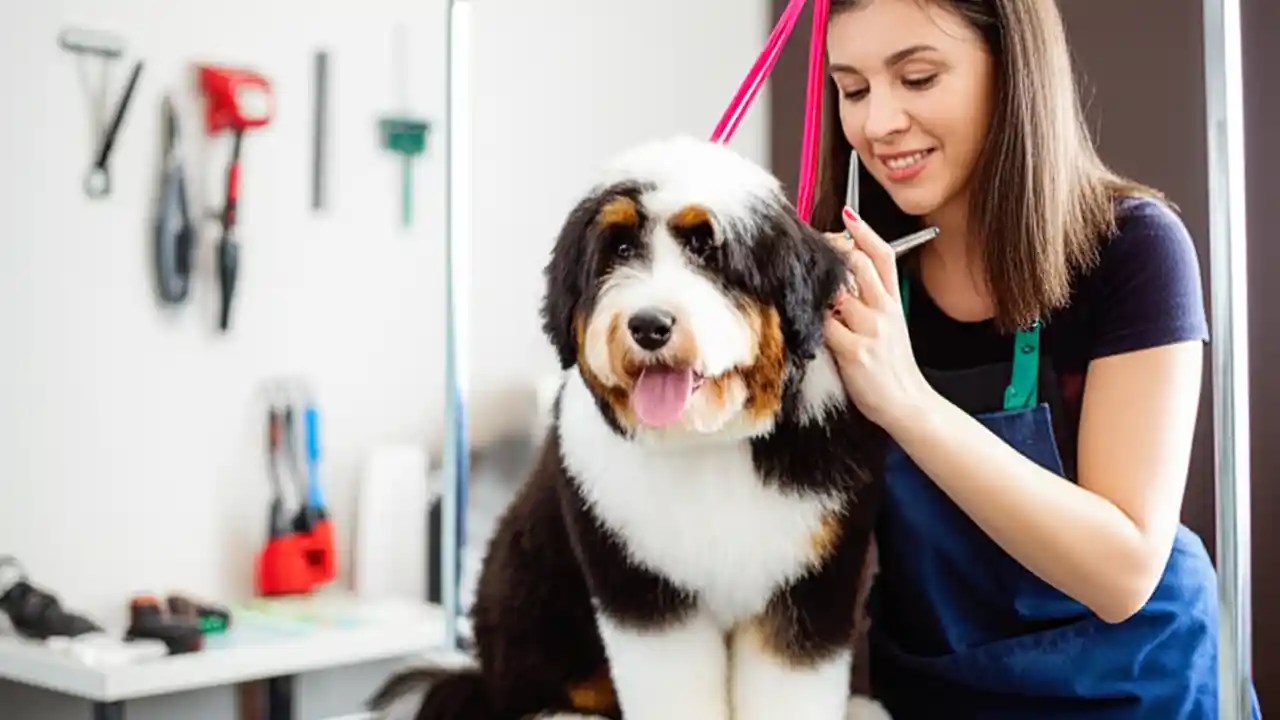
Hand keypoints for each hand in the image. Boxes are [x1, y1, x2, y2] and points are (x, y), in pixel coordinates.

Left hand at [823, 208, 934, 432]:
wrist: (908, 404)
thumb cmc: (893, 368)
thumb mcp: (891, 328)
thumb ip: (870, 304)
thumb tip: (840, 284)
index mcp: (893, 302)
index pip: (883, 256)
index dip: (864, 232)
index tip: (847, 214)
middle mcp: (884, 310)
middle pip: (858, 264)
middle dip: (832, 251)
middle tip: (812, 247)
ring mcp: (870, 329)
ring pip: (837, 292)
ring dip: (818, 289)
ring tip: (801, 289)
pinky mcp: (855, 351)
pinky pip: (825, 326)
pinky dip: (812, 321)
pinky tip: (802, 321)